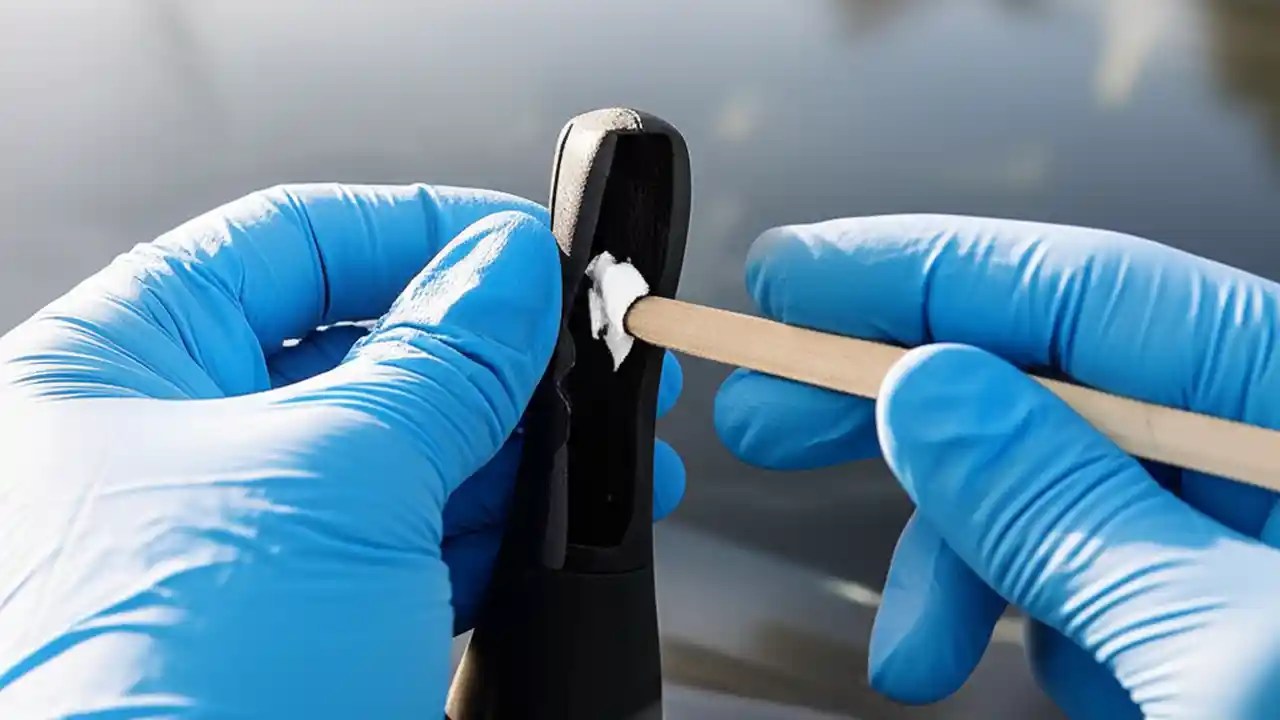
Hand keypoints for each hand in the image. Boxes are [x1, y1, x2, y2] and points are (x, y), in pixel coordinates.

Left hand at [0, 184, 684, 717]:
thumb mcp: (335, 484)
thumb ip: (439, 363)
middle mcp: (166, 451)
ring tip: (603, 438)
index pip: (285, 241)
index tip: (518, 245)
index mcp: (114, 373)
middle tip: (581, 343)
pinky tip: (564, 519)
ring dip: (508, 444)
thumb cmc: (167, 693)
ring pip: (399, 452)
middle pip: (355, 346)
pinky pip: (412, 546)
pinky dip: (493, 529)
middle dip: (483, 349)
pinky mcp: (302, 625)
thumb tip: (509, 272)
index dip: (416, 231)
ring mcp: (242, 545)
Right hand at [714, 215, 1279, 718]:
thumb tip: (925, 392)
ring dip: (963, 564)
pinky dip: (1031, 620)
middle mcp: (1279, 461)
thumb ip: (1064, 512)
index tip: (794, 278)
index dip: (924, 271)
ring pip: (1058, 494)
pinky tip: (1036, 675)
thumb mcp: (1213, 660)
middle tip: (772, 415)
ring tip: (913, 655)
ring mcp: (1250, 545)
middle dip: (905, 406)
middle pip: (1055, 376)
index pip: (1091, 290)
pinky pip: (1090, 577)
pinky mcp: (1217, 613)